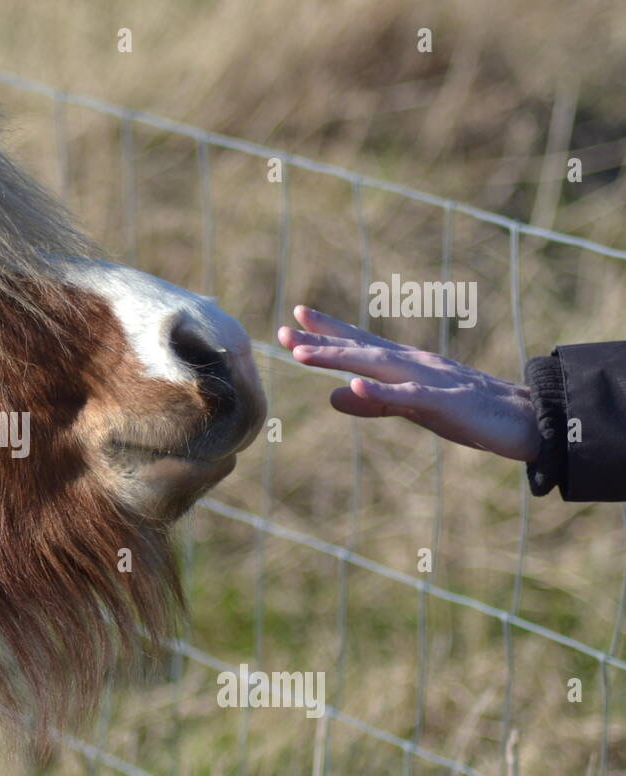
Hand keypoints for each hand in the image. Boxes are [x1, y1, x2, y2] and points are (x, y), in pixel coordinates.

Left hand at [278, 306, 540, 462]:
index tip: (294, 318)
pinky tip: (353, 386)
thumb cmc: (470, 413)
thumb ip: (375, 402)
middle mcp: (415, 365)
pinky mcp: (445, 404)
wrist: (527, 421)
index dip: (328, 332)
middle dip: (321, 341)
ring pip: (377, 366)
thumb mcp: (414, 409)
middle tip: (282, 332)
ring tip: (301, 353)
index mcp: (407, 365)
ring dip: (338, 358)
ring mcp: (429, 381)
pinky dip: (380, 392)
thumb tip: (332, 396)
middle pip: (361, 349)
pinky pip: (408, 397)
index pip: (361, 344)